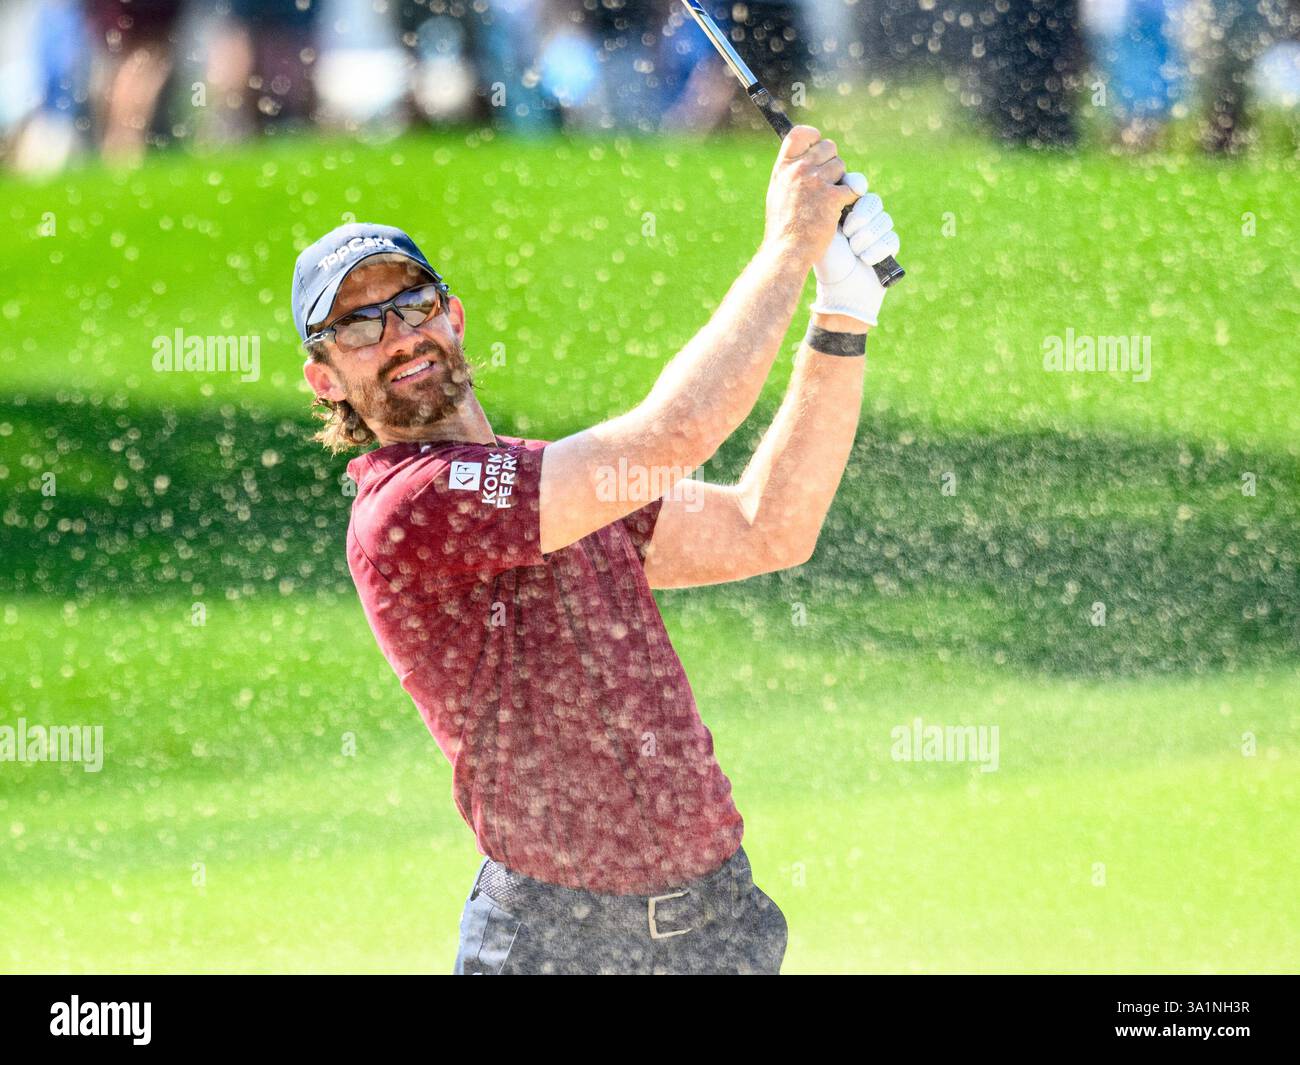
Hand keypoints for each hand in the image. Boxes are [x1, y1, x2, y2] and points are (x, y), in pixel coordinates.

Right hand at [762, 125, 859, 268]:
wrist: (787, 250)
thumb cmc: (783, 227)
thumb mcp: (777, 193)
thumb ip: (790, 174)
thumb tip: (806, 159)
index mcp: (783, 168)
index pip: (800, 133)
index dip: (814, 137)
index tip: (817, 148)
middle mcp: (798, 170)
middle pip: (828, 147)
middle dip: (832, 163)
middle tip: (827, 182)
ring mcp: (815, 182)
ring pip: (841, 166)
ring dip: (841, 181)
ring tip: (830, 200)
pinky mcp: (832, 197)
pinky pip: (852, 186)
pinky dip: (850, 198)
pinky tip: (840, 210)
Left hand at [810, 174, 899, 327]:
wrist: (838, 291)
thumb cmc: (826, 259)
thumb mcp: (822, 227)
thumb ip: (828, 202)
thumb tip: (835, 176)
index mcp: (844, 208)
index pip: (857, 185)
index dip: (856, 187)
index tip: (854, 191)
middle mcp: (862, 217)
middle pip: (873, 201)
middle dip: (861, 217)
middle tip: (848, 232)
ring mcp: (878, 231)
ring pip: (884, 219)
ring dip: (866, 238)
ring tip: (854, 251)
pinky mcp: (889, 246)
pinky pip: (891, 238)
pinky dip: (876, 250)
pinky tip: (864, 260)